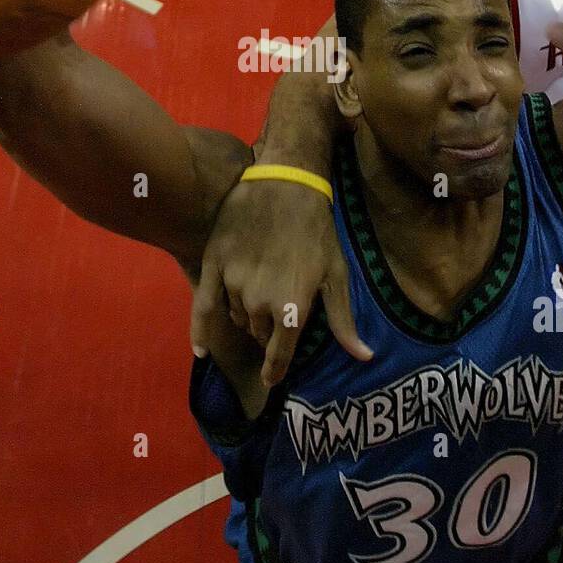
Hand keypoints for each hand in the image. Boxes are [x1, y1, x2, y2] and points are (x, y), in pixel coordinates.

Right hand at [190, 176, 371, 388]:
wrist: (285, 183)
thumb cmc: (317, 228)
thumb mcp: (336, 273)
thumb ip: (343, 320)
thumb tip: (363, 357)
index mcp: (291, 308)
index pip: (280, 354)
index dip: (276, 369)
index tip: (272, 379)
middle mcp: (258, 302)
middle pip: (258, 332)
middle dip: (268, 327)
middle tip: (279, 305)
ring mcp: (232, 284)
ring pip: (236, 316)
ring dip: (247, 314)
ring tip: (260, 289)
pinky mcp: (213, 265)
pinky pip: (203, 307)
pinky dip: (199, 331)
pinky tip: (200, 350)